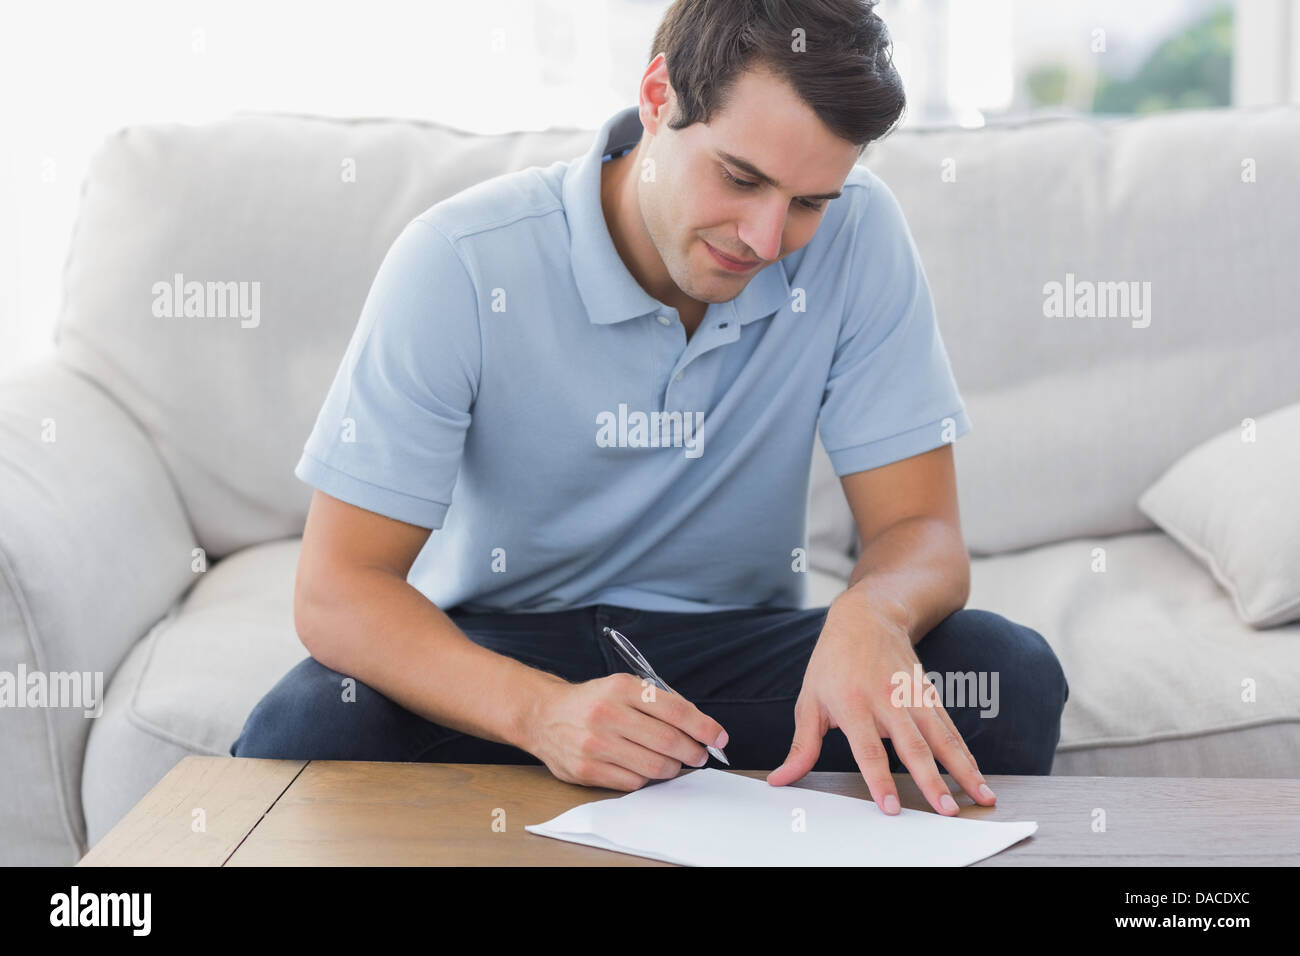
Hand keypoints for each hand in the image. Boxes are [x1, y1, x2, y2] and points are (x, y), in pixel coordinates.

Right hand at [524, 672, 729, 790]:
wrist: (544, 715)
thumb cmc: (594, 701)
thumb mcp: (624, 687)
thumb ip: (661, 703)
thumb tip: (702, 728)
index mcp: (621, 688)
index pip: (675, 710)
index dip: (704, 727)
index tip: (719, 738)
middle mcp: (607, 714)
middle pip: (669, 742)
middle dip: (694, 752)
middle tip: (699, 754)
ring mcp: (595, 744)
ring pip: (654, 766)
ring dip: (672, 767)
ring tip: (671, 761)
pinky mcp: (586, 770)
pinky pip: (633, 782)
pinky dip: (646, 777)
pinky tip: (642, 767)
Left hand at [766, 597, 996, 815]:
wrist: (867, 616)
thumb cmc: (832, 662)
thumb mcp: (809, 701)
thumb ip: (801, 747)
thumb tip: (781, 780)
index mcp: (853, 704)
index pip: (868, 749)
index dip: (879, 780)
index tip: (891, 807)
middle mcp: (887, 701)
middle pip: (913, 746)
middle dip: (932, 781)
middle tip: (946, 810)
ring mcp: (912, 697)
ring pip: (941, 738)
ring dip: (963, 769)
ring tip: (981, 797)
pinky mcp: (929, 695)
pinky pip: (950, 728)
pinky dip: (965, 752)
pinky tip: (977, 775)